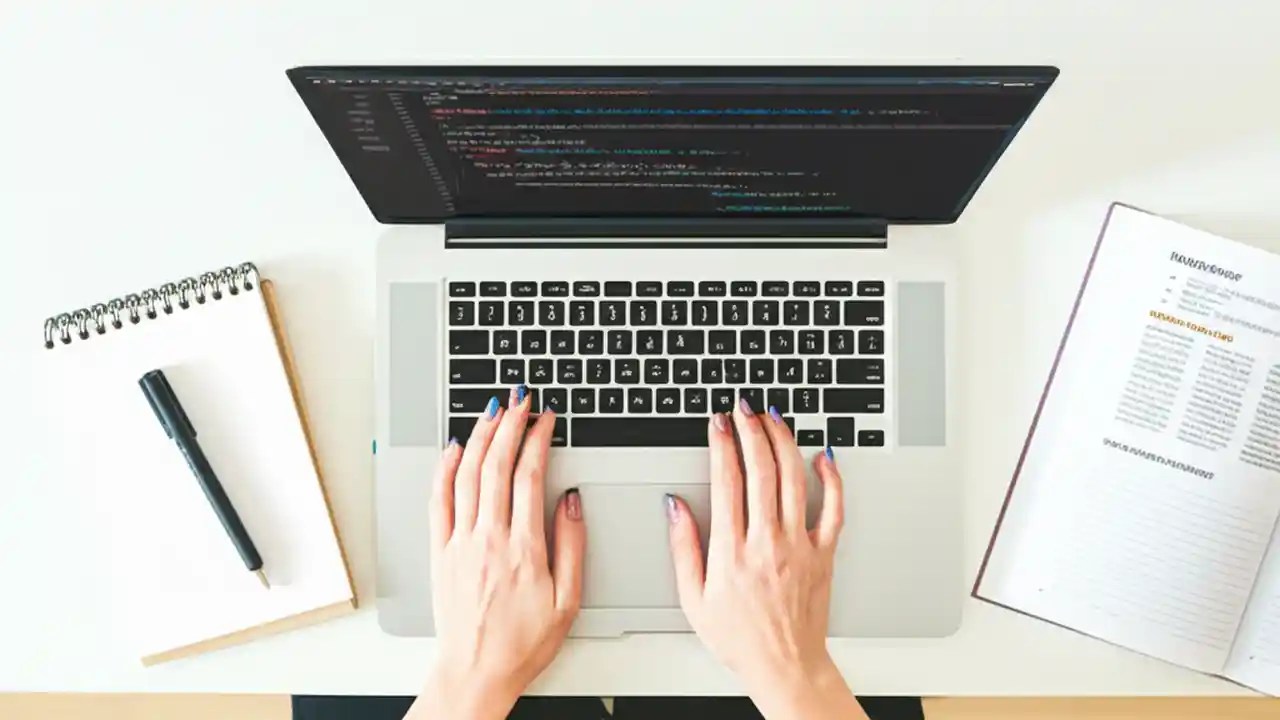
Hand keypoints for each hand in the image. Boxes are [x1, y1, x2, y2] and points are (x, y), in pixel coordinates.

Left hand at [408, 388, 583, 719]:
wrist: (476, 673)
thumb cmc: (522, 644)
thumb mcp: (567, 601)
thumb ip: (571, 547)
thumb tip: (571, 502)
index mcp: (524, 549)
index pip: (529, 476)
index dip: (537, 440)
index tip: (545, 420)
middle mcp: (487, 539)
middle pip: (495, 465)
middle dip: (508, 425)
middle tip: (519, 401)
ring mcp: (459, 543)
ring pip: (465, 475)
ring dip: (479, 437)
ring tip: (492, 412)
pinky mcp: (439, 552)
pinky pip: (438, 500)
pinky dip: (444, 469)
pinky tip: (453, 449)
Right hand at [666, 401, 864, 719]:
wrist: (784, 666)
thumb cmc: (738, 638)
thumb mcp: (693, 598)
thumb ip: (683, 548)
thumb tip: (675, 506)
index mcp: (731, 551)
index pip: (727, 481)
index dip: (722, 444)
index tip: (718, 422)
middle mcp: (767, 543)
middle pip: (762, 471)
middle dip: (751, 431)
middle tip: (744, 409)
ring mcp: (799, 546)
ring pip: (794, 479)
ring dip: (784, 442)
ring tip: (774, 419)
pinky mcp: (824, 553)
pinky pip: (834, 508)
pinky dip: (831, 478)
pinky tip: (823, 457)